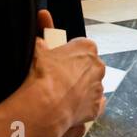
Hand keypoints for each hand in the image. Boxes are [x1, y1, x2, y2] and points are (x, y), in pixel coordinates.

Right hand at [24, 13, 105, 136]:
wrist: (44, 105)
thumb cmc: (41, 75)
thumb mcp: (37, 51)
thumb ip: (41, 39)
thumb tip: (41, 29)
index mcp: (86, 48)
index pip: (82, 46)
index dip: (70, 53)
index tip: (60, 59)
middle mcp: (98, 66)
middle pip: (88, 66)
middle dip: (76, 70)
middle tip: (59, 78)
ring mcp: (98, 88)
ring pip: (91, 85)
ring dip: (80, 88)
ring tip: (62, 94)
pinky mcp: (96, 107)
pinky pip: (94, 104)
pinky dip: (85, 105)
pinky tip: (72, 106)